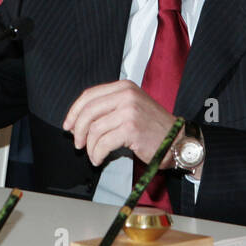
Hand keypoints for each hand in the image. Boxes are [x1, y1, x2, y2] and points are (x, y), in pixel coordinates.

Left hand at [62, 81, 177, 166]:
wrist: (177, 140)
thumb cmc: (153, 127)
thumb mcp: (132, 106)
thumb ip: (109, 107)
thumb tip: (79, 120)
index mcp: (124, 87)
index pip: (89, 95)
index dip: (74, 111)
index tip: (68, 125)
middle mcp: (126, 95)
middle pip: (88, 111)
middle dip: (78, 130)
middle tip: (78, 143)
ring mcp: (129, 110)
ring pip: (94, 129)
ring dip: (89, 146)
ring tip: (93, 154)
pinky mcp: (131, 128)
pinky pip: (103, 142)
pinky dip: (97, 154)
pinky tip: (99, 158)